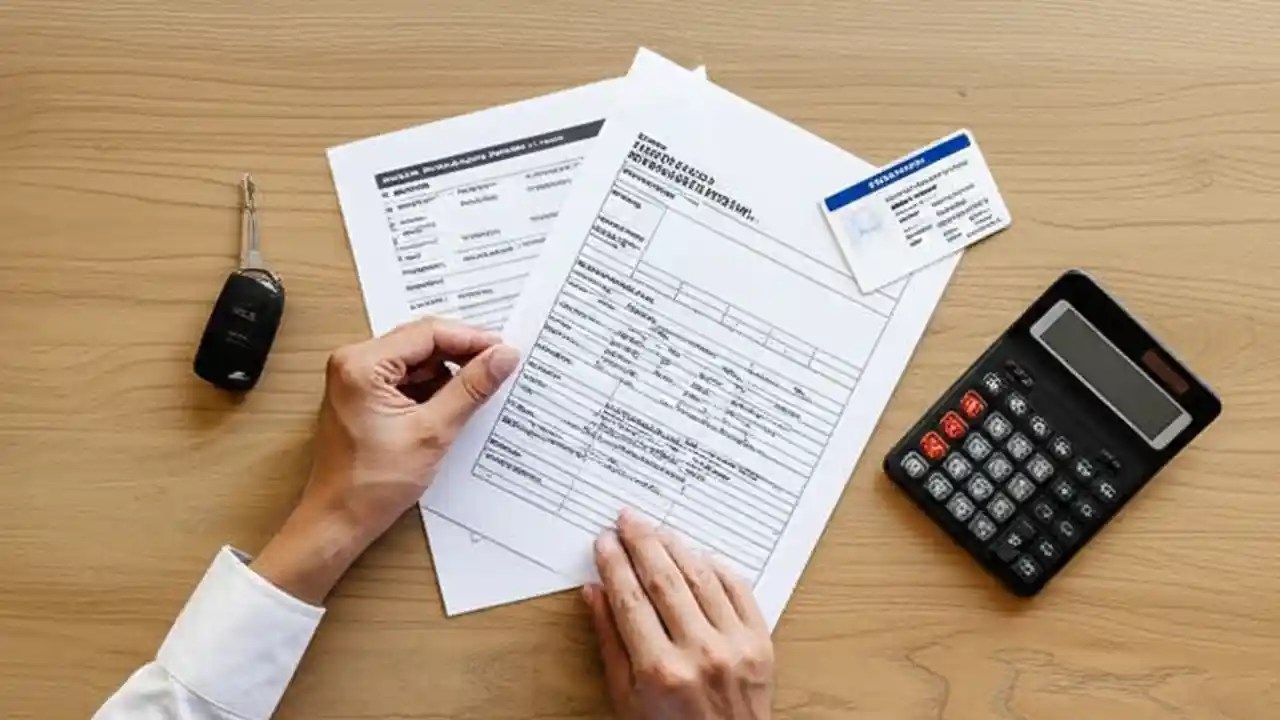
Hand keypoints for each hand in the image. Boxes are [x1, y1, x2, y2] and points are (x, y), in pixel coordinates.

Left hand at [253, 318, 520, 603]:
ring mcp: (357, 379)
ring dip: (449, 373)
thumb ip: (470, 389)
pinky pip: (407, 379)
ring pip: (417, 360)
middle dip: (462, 354)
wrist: (339, 520)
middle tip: (500, 366)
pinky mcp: (364, 396)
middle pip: (421, 341)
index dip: (471, 339)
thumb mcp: (433, 431)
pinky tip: (457, 403)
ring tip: (482, 389)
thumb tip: (502, 357)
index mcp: (362, 364)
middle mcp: (354, 363)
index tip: (504, 350)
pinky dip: (434, 388)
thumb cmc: (371, 483)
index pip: (427, 333)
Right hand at [583, 510, 774, 719]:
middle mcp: (699, 652)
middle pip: (664, 579)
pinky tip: (698, 554)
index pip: (630, 599)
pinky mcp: (761, 644)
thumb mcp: (626, 699)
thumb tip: (595, 591)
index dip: (614, 565)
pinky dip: (717, 568)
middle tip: (628, 519)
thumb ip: (610, 642)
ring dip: (677, 547)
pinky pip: (738, 590)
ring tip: (658, 529)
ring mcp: (735, 646)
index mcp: (660, 670)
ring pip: (701, 578)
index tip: (604, 542)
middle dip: (642, 543)